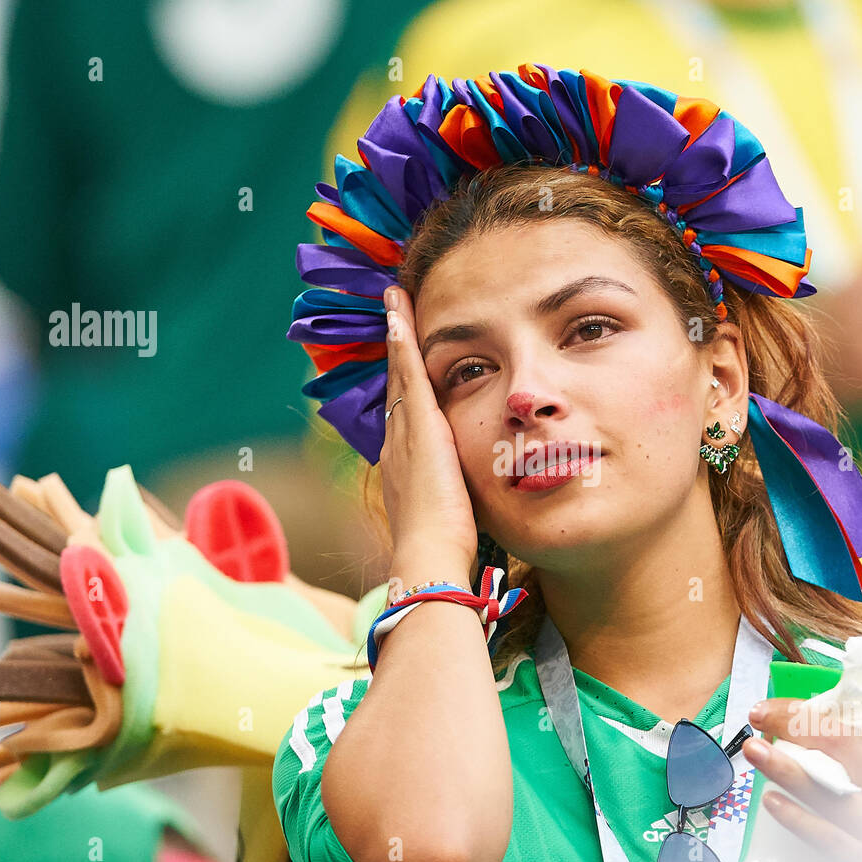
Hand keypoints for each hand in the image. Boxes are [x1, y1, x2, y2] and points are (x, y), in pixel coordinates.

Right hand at [380, 286, 479, 567]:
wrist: (429, 558)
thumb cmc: (445, 551)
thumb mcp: (452, 519)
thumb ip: (458, 503)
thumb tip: (469, 509)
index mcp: (405, 468)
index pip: (405, 417)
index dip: (405, 388)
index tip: (404, 364)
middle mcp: (395, 445)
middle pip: (396, 388)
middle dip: (394, 353)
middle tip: (392, 316)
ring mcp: (403, 433)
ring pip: (399, 374)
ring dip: (395, 337)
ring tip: (393, 303)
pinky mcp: (417, 427)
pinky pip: (407, 374)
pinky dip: (402, 343)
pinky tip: (400, 313)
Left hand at [743, 698, 861, 861]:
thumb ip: (859, 757)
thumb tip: (805, 725)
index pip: (845, 725)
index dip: (803, 711)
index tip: (771, 707)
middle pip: (837, 746)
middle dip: (791, 724)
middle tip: (757, 716)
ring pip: (827, 788)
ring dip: (785, 766)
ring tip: (754, 749)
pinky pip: (826, 835)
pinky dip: (797, 817)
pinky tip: (770, 801)